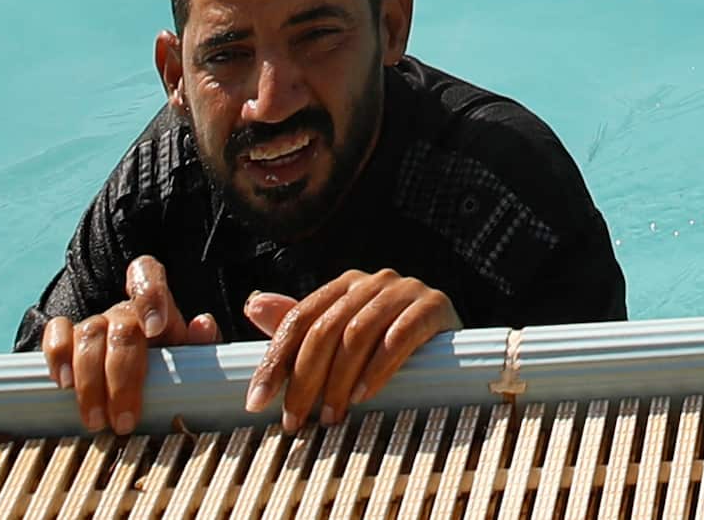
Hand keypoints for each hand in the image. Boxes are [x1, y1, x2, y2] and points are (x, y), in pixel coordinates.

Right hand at [41, 256, 215, 438]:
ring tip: (96, 422)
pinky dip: (57, 356)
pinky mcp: (66, 340)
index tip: (156, 329)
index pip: (148, 275)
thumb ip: (201, 344)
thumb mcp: (189, 362)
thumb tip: (202, 324)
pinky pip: (55, 334)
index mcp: (155, 308)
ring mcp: (94, 324)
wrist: (134, 388)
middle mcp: (122, 311)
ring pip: (88, 334)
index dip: (151, 294)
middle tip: (124, 421)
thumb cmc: (167, 372)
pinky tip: (63, 384)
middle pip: (121, 327)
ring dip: (89, 382)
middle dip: (122, 378)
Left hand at [241, 269, 454, 426]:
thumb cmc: (387, 341)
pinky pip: (399, 336)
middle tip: (296, 421)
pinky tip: (365, 395)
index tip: (256, 402)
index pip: (298, 319)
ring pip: (357, 333)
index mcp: (344, 285)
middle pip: (325, 329)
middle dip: (305, 380)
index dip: (274, 361)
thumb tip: (252, 304)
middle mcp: (373, 281)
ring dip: (339, 381)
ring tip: (331, 416)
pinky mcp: (433, 305)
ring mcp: (405, 290)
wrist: (451, 340)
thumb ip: (299, 326)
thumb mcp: (341, 336)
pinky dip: (378, 368)